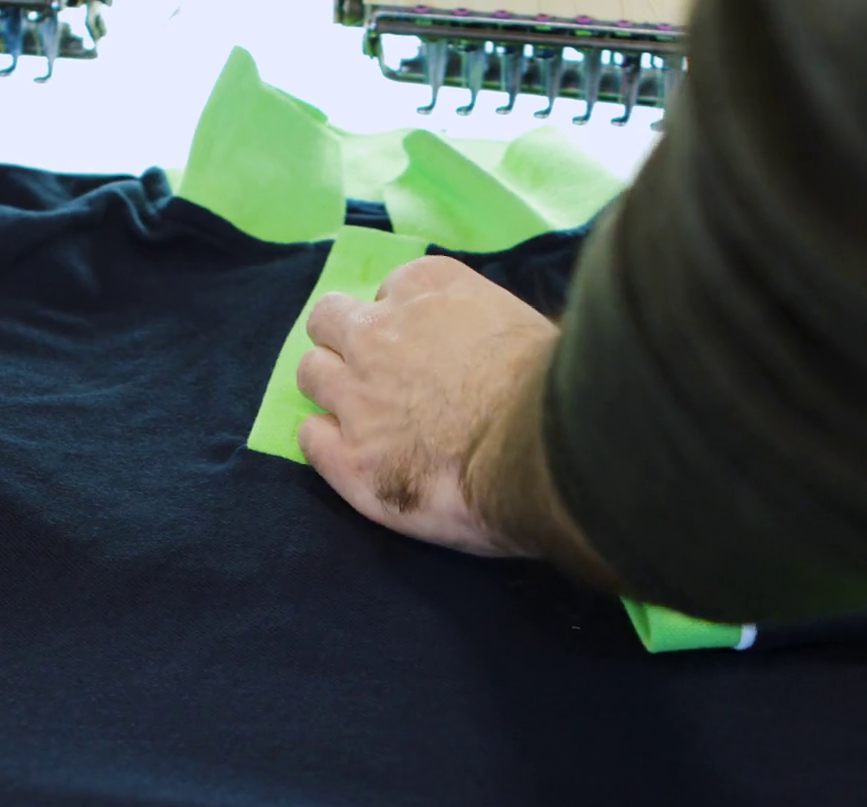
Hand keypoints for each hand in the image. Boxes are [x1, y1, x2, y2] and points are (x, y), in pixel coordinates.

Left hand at [295, 256, 558, 556]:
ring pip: (311, 373)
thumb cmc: (557, 388)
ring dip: (331, 388)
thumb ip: (484, 321)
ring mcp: (356, 396)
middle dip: (345, 339)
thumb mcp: (526, 323)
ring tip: (365, 416)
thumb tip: (484, 340)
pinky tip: (356, 455)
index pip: (390, 287)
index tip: (423, 343)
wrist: (543, 456)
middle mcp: (378, 333)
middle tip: (375, 372)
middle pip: (329, 319)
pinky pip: (309, 437)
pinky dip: (327, 442)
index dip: (403, 317)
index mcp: (426, 288)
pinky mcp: (349, 459)